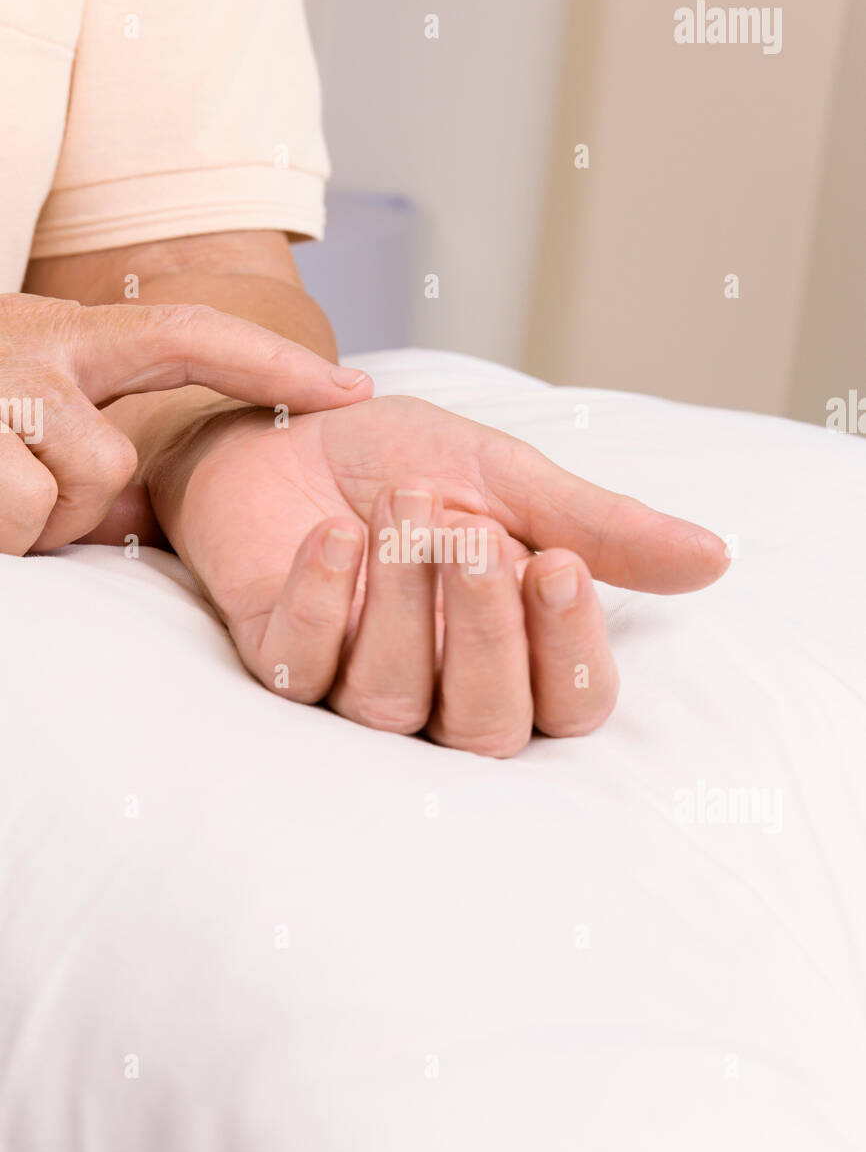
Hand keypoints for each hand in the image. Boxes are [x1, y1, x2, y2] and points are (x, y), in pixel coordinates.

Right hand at [0, 292, 369, 552]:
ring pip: (83, 484)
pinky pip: (23, 513)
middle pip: (122, 454)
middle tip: (33, 504)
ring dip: (36, 519)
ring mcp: (4, 390)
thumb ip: (88, 436)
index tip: (353, 390)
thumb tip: (141, 504)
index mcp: (68, 334)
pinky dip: (4, 530)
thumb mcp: (25, 402)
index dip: (273, 363)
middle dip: (88, 499)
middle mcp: (41, 345)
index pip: (191, 335)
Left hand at [147, 395, 729, 756]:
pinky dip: (321, 604)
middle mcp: (439, 688)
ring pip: (393, 704)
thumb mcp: (506, 476)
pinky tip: (333, 536)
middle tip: (472, 534)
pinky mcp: (281, 664)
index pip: (569, 703)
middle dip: (485, 634)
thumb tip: (713, 557)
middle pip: (487, 728)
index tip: (557, 562)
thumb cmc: (399, 460)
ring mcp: (354, 685)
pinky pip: (302, 674)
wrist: (285, 424)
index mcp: (513, 651)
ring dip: (401, 604)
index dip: (571, 648)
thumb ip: (598, 526)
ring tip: (406, 508)